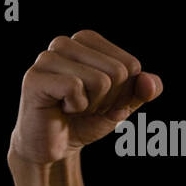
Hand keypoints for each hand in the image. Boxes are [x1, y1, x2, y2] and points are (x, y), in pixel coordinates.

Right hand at [10, 30, 161, 165]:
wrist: (55, 145)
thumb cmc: (87, 119)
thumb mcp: (123, 105)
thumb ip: (142, 91)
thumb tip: (150, 82)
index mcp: (87, 40)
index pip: (131, 65)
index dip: (124, 92)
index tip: (102, 99)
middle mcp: (65, 43)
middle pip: (119, 71)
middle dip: (110, 99)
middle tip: (86, 106)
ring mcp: (47, 58)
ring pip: (100, 81)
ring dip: (93, 104)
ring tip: (73, 106)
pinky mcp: (34, 77)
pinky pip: (75, 88)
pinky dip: (76, 107)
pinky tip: (61, 108)